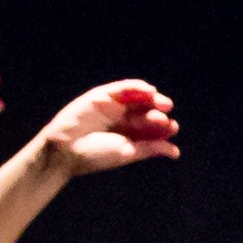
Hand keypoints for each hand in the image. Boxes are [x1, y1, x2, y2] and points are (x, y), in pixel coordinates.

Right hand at [35, 79, 180, 174]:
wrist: (66, 149)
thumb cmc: (95, 155)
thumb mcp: (127, 152)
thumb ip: (150, 148)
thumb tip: (175, 152)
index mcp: (129, 136)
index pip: (152, 130)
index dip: (164, 128)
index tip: (172, 129)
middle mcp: (122, 121)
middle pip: (147, 113)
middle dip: (159, 115)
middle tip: (166, 119)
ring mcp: (112, 108)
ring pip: (138, 99)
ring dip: (153, 99)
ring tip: (164, 104)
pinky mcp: (101, 96)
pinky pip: (122, 88)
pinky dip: (137, 87)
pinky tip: (149, 90)